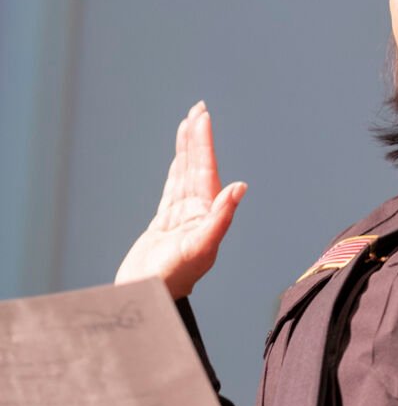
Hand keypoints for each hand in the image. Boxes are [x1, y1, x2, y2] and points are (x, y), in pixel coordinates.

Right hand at [116, 101, 246, 299]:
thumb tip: (240, 186)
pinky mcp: (166, 222)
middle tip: (199, 108)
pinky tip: (180, 157)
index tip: (202, 117)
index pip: (206, 169)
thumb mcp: (201, 247)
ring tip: (189, 123)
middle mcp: (198, 210)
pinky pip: (172, 187)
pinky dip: (176, 170)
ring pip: (184, 173)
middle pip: (197, 165)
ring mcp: (182, 215)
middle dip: (197, 137)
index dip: (203, 142)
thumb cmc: (174, 278)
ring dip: (187, 149)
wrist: (150, 297)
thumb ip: (220, 217)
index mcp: (207, 212)